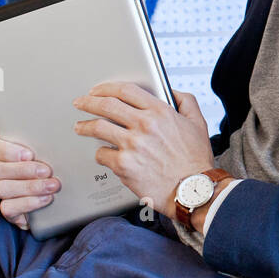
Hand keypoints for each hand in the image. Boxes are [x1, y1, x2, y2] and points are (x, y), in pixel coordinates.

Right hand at [0, 136, 60, 230]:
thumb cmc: (55, 165)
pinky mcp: (9, 210)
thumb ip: (47, 143)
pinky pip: (8, 208)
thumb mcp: (51, 152)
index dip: (5, 151)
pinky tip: (46, 199)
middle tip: (47, 171)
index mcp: (4, 153)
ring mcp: (3, 191)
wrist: (63, 197)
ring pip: (2, 188)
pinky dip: (28, 203)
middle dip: (23, 170)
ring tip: (52, 185)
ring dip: (30, 187)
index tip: (29, 154)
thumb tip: (66, 131)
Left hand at [72, 83, 214, 219]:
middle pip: (106, 105)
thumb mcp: (198, 123)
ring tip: (80, 127)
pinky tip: (103, 154)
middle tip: (80, 103)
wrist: (192, 190)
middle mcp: (145, 125)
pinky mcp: (123, 165)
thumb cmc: (195, 161)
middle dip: (88, 102)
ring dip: (85, 126)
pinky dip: (100, 153)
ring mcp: (132, 145)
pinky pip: (102, 154)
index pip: (126, 90)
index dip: (107, 87)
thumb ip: (185, 101)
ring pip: (98, 127)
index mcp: (161, 112)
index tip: (99, 90)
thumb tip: (171, 92)